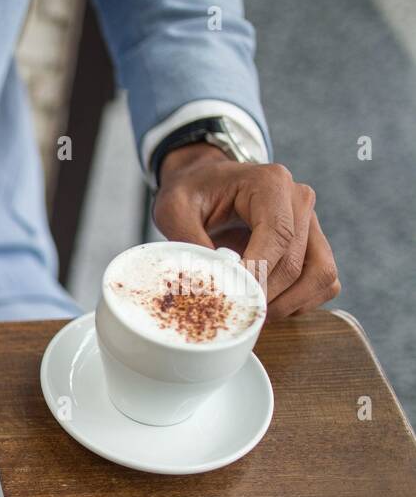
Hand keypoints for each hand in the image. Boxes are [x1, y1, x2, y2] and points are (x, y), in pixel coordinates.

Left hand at [153, 143, 340, 319]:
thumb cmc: (191, 193)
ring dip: (286, 305)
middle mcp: (300, 201)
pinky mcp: (314, 246)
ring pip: (320, 276)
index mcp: (271, 184)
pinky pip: (323, 283)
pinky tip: (266, 305)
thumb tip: (209, 282)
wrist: (205, 183)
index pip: (278, 237)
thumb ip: (188, 241)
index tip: (231, 297)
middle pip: (295, 264)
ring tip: (249, 312)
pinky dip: (299, 303)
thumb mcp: (174, 209)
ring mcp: (312, 224)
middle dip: (263, 296)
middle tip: (230, 313)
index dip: (257, 274)